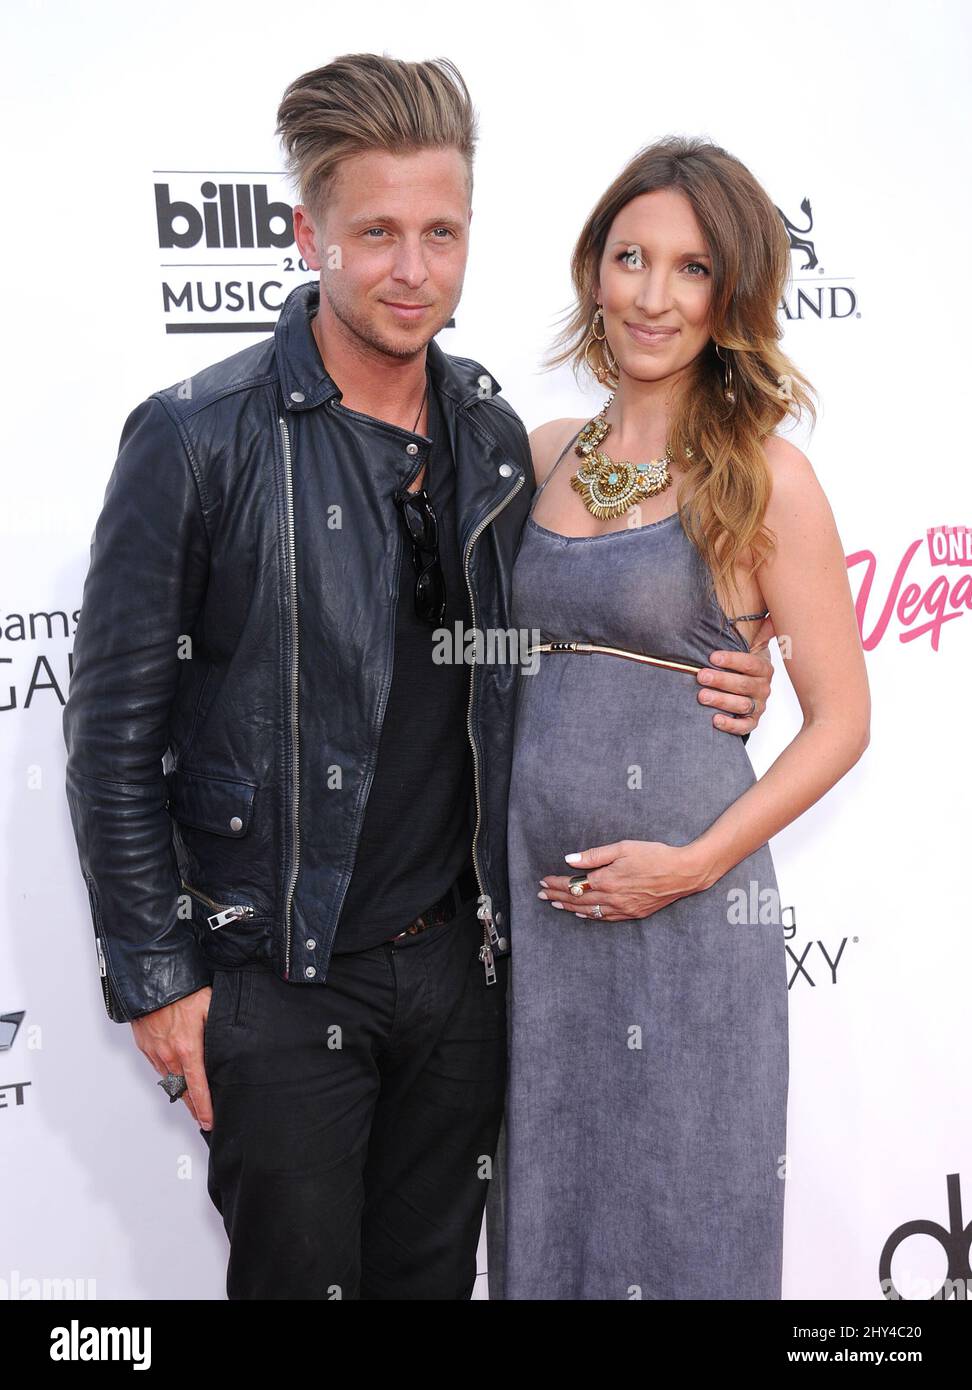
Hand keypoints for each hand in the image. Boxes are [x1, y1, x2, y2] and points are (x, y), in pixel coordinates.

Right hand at [131, 986, 212, 1129]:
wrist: (152, 979)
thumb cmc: (183, 991)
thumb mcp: (211, 1008)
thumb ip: (220, 1030)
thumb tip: (231, 1045)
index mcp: (188, 1049)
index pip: (198, 1087)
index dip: (204, 1107)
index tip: (209, 1121)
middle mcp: (169, 1055)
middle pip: (182, 1091)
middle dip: (193, 1108)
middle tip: (202, 1119)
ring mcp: (155, 1052)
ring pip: (169, 1081)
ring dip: (180, 1093)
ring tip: (192, 1103)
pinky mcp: (145, 1047)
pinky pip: (158, 1068)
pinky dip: (168, 1077)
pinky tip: (176, 1078)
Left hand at [538, 840, 710, 921]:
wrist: (683, 873)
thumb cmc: (654, 855)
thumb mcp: (623, 848)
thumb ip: (594, 855)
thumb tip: (569, 859)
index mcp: (607, 880)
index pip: (573, 884)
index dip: (556, 883)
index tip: (544, 880)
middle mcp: (612, 898)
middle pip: (577, 899)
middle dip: (556, 896)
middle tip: (541, 895)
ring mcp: (623, 909)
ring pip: (588, 911)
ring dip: (569, 908)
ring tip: (555, 904)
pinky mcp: (633, 913)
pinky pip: (605, 918)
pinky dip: (589, 916)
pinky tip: (581, 914)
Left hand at [696, 614, 775, 736]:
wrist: (748, 690)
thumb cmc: (742, 665)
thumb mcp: (750, 646)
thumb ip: (759, 632)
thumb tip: (770, 613)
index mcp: (763, 667)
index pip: (750, 664)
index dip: (732, 660)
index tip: (712, 656)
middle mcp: (763, 687)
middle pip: (744, 685)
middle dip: (721, 680)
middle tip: (701, 675)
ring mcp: (758, 706)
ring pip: (742, 705)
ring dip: (721, 700)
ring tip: (702, 696)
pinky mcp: (752, 722)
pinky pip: (745, 727)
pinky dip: (731, 725)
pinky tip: (715, 720)